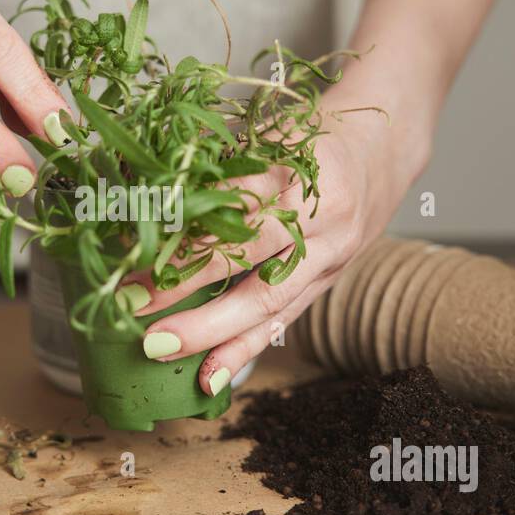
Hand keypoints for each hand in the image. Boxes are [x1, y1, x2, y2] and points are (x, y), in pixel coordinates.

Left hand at [122, 77, 431, 395]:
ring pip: (270, 304)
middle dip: (192, 296)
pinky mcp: (327, 282)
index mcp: (302, 172)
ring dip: (212, 335)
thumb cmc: (311, 137)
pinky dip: (244, 350)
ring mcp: (329, 257)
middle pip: (254, 267)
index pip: (233, 212)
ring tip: (161, 351)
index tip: (133, 260)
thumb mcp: (265, 136)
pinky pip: (283, 321)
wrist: (381, 148)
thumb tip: (144, 204)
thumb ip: (215, 169)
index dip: (184, 238)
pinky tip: (210, 378)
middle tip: (137, 317)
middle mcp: (322, 221)